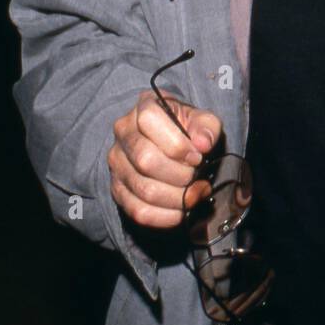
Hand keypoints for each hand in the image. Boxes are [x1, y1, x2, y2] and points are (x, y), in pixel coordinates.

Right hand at [108, 90, 222, 229]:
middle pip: (146, 160)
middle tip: (197, 177)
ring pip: (144, 189)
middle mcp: (123, 132)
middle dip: (180, 175)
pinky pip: (138, 211)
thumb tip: (203, 144)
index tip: (197, 156)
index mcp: (143, 107)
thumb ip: (207, 126)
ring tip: (195, 194)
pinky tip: (181, 210)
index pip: (149, 121)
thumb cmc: (187, 129)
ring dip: (177, 198)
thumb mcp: (202, 119)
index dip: (177, 144)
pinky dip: (166, 216)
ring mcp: (117, 163)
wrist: (171, 144)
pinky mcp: (118, 189)